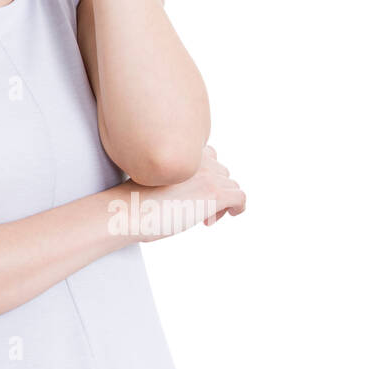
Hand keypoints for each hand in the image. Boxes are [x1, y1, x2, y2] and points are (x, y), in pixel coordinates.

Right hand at [112, 145, 244, 243]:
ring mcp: (207, 175)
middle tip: (196, 209)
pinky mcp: (215, 193)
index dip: (203, 177)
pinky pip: (240, 197)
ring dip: (222, 201)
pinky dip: (238, 206)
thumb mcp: (153, 179)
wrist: (127, 211)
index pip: (207, 156)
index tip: (190, 195)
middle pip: (221, 171)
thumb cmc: (133, 200)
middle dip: (213, 190)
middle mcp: (196, 158)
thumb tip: (185, 193)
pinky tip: (230, 214)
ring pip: (230, 185)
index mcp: (180, 150)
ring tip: (204, 218)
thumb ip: (172, 177)